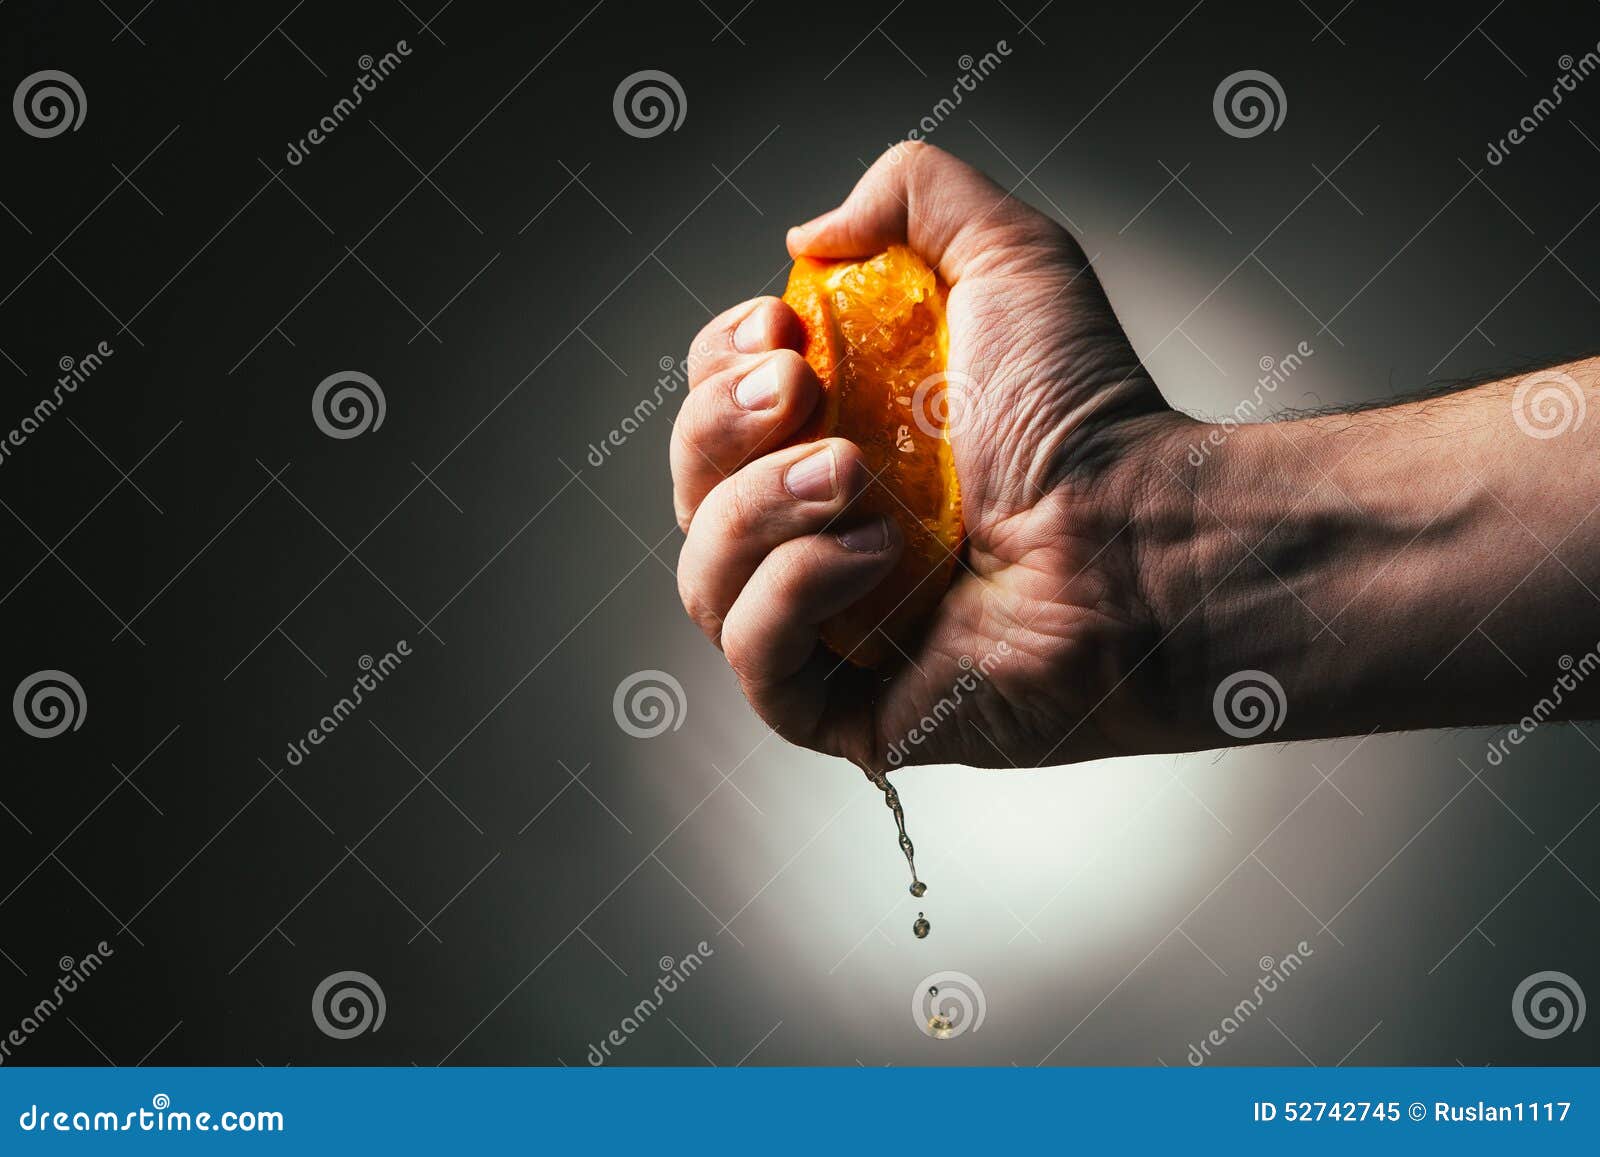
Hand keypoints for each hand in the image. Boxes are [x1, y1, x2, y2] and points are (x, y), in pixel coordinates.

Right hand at [671, 142, 1191, 771]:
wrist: (1143, 534)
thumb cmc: (1089, 415)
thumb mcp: (1006, 257)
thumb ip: (911, 194)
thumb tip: (808, 237)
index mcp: (834, 439)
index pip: (712, 411)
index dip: (718, 369)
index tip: (784, 334)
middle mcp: (818, 533)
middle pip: (690, 486)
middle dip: (723, 426)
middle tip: (807, 391)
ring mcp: (829, 626)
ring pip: (703, 577)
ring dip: (760, 507)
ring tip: (855, 476)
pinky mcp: (847, 708)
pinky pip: (754, 660)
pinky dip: (792, 596)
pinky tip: (875, 557)